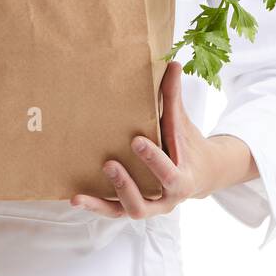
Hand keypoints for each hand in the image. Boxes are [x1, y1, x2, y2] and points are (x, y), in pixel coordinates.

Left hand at [70, 61, 257, 218]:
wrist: (200, 173)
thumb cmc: (187, 143)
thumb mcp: (181, 122)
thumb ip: (174, 98)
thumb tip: (173, 63)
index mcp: (183, 179)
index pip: (169, 174)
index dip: (154, 160)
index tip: (136, 141)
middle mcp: (166, 199)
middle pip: (146, 202)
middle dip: (126, 184)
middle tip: (109, 163)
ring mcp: (150, 206)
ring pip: (127, 211)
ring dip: (103, 202)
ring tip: (80, 193)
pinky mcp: (133, 207)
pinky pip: (113, 211)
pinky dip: (95, 206)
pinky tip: (74, 198)